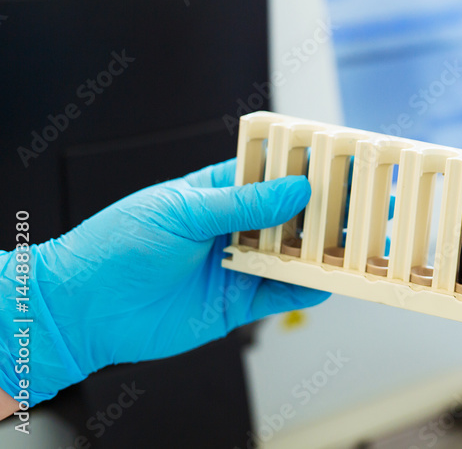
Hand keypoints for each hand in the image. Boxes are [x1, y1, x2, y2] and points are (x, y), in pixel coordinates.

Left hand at [0, 160, 329, 403]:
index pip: (276, 171)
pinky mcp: (239, 303)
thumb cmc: (115, 246)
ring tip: (360, 244)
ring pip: (296, 254)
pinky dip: (308, 289)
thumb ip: (242, 203)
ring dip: (327, 249)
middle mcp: (236, 225)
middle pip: (296, 213)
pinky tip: (328, 281)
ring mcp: (240, 263)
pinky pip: (283, 293)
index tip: (347, 161)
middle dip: (331, 209)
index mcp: (220, 190)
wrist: (83, 310)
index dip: (312, 166)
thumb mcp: (181, 211)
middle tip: (368, 205)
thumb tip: (296, 190)